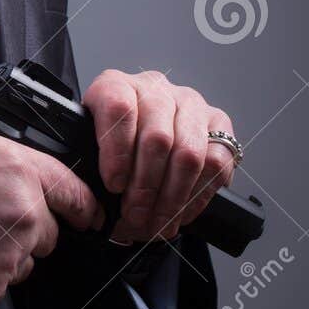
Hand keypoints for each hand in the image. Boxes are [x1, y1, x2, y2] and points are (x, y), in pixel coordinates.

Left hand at [82, 68, 235, 243]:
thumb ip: (93, 167)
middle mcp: (154, 88)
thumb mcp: (90, 150)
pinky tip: (182, 212)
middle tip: (136, 216)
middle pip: (157, 137)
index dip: (116, 151)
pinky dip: (199, 196)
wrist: (140, 143)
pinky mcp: (217, 122)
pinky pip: (217, 161)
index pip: (118, 108)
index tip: (114, 185)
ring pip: (188, 152)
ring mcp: (189, 103)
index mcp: (115, 85)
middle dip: (146, 187)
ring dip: (173, 197)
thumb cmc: (112, 149)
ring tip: (158, 223)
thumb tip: (100, 205)